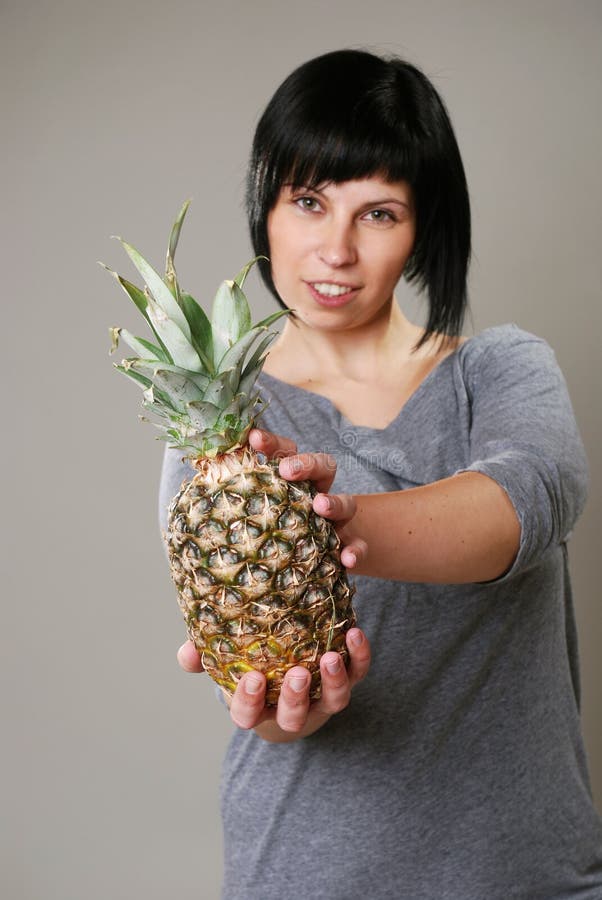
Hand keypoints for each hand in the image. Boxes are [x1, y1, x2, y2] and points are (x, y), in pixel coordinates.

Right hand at [177, 627, 370, 741]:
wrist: (285, 674)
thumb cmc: (250, 667)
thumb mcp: (223, 662)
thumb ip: (203, 657)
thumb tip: (187, 652)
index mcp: (257, 708)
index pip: (248, 716)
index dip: (249, 702)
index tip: (252, 678)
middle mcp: (291, 709)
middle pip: (294, 715)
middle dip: (295, 698)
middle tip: (297, 673)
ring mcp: (321, 698)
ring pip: (333, 700)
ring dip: (334, 681)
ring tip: (331, 656)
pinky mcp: (345, 681)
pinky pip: (357, 673)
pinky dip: (359, 657)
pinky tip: (354, 633)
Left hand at [248, 428, 366, 569]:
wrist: (322, 555)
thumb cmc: (279, 528)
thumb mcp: (259, 509)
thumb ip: (238, 494)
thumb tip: (199, 475)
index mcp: (294, 479)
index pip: (286, 452)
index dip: (272, 444)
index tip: (253, 439)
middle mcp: (319, 492)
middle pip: (321, 466)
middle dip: (305, 464)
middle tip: (287, 470)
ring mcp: (338, 519)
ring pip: (346, 502)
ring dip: (335, 502)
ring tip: (321, 507)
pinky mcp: (350, 544)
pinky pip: (359, 545)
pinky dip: (356, 550)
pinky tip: (347, 560)